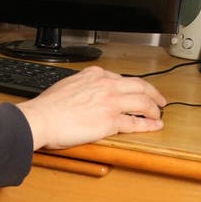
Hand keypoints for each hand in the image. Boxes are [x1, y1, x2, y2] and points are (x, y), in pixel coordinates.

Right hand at [18, 66, 165, 149]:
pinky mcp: (110, 120)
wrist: (41, 118)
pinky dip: (148, 125)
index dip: (133, 85)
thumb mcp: (67, 85)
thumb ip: (81, 86)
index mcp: (94, 75)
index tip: (137, 90)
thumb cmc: (47, 107)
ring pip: (142, 102)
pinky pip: (136, 122)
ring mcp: (110, 102)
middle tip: (159, 100)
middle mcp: (106, 84)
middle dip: (153, 93)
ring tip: (159, 114)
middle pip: (139, 85)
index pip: (121, 78)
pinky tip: (155, 126)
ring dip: (154, 109)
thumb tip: (84, 94)